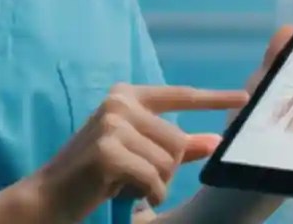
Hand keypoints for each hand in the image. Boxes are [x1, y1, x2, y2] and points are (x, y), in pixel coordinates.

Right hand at [31, 84, 248, 220]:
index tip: (243, 98)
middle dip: (166, 168)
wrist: (49, 196)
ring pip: (168, 161)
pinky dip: (146, 194)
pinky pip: (153, 179)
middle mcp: (119, 102)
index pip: (179, 95)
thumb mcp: (137, 153)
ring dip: (154, 183)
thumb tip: (214, 141)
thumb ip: (176, 145)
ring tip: (125, 183)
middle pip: (177, 140)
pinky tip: (124, 194)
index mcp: (126, 95)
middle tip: (135, 177)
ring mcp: (113, 124)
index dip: (214, 99)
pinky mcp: (109, 151)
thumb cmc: (94, 175)